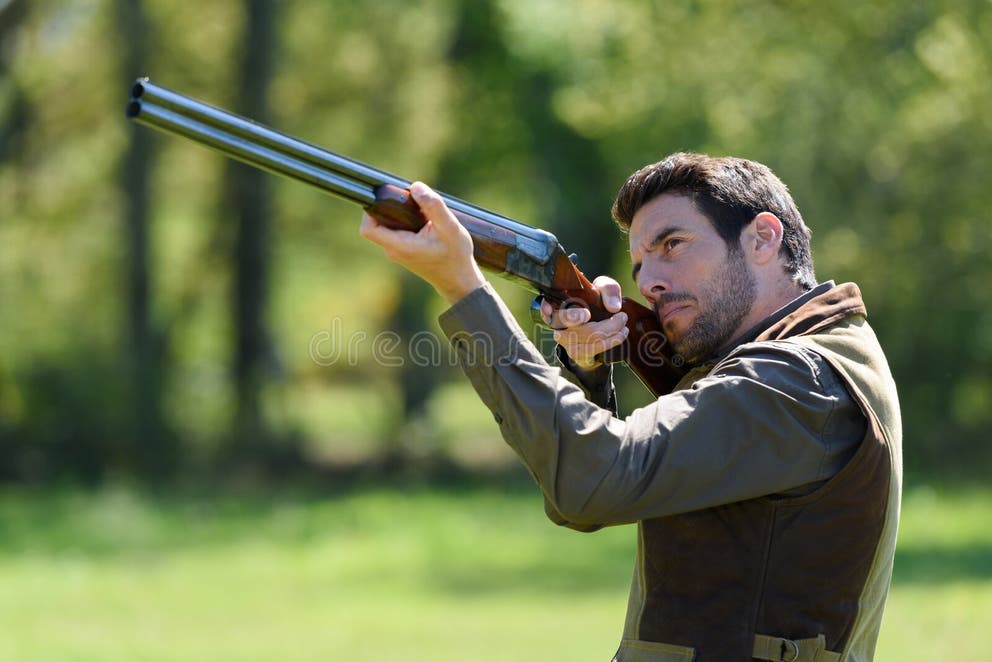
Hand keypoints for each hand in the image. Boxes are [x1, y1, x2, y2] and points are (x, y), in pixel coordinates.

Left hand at [359, 182, 485, 303]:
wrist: (458, 280)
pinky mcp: (404, 251)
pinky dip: (406, 221)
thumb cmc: (455, 256)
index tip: (387, 197)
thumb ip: (433, 206)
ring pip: (388, 225)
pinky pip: (396, 230)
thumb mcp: (450, 228)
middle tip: (412, 200)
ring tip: (422, 211)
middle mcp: (394, 250)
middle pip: (377, 222)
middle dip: (391, 207)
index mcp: (400, 246)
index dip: (370, 210)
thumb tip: (415, 187)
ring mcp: (398, 252)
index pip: (368, 229)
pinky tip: (424, 220)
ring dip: (400, 214)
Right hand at [540, 276, 627, 369]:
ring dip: (610, 329)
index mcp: (557, 305)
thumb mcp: (601, 290)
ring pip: (586, 335)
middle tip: (600, 310)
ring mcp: (566, 341)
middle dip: (582, 315)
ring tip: (623, 322)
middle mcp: (557, 325)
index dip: (545, 309)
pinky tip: (621, 334)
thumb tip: (613, 307)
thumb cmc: (594, 303)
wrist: (599, 329)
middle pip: (565, 320)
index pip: (544, 306)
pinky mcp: (577, 354)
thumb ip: (608, 289)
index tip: (550, 310)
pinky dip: (611, 341)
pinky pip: (594, 348)